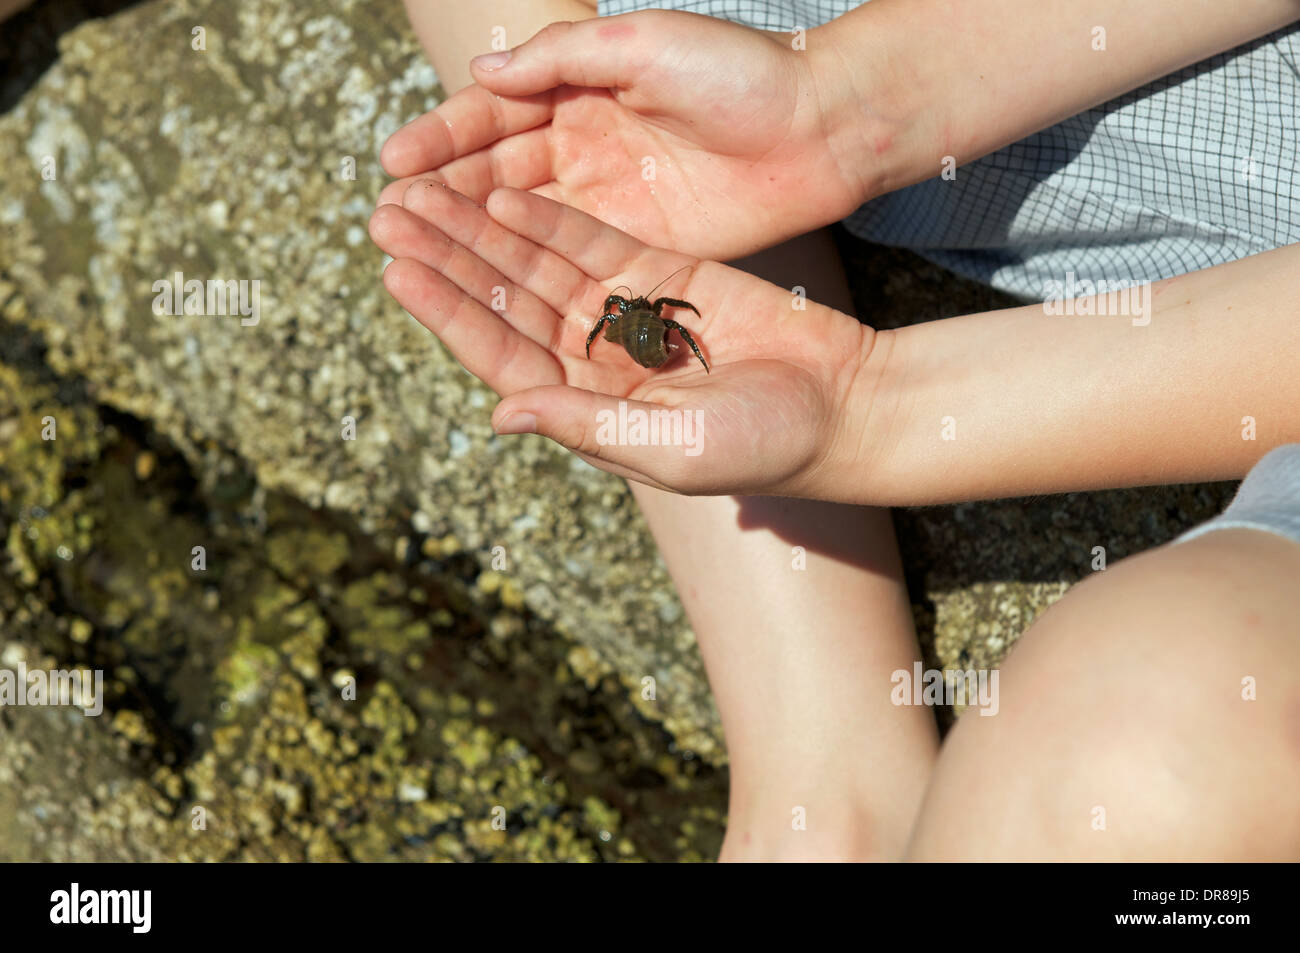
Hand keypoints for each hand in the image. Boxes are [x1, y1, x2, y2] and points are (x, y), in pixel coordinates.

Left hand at [368, 180, 877, 497]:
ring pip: (535, 263)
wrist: (837, 402)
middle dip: (447, 259)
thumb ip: (585, 422)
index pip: (498, 353)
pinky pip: (591, 240)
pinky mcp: (659, 274)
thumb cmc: (757, 444)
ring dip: (481, 229)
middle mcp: (589, 358)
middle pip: (503, 300)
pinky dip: (549, 218)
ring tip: (426, 191)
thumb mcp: (667, 444)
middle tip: (389, 213)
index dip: (447, 312)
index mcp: (582, 407)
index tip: (397, 271)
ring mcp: (621, 313)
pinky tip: (503, 193)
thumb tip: (501, 412)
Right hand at [379, 10, 879, 260]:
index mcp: (578, 90)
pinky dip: (524, 267)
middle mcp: (584, 145)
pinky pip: (568, 256)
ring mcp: (608, 198)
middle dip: (441, 192)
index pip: (492, 116)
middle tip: (387, 217)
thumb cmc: (738, 73)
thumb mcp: (643, 45)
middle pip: (494, 172)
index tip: (393, 162)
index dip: (441, 138)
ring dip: (468, 235)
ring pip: (522, 219)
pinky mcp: (638, 245)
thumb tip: (482, 71)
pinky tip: (482, 283)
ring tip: (414, 251)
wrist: (819, 128)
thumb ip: (561, 59)